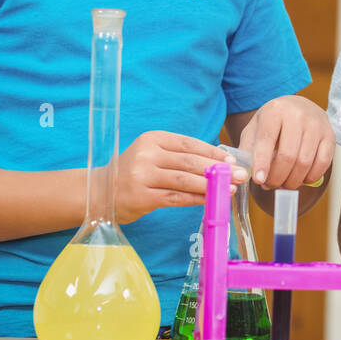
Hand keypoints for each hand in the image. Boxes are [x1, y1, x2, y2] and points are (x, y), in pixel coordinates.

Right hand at [113, 131, 247, 223]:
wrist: (99, 192)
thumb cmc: (133, 173)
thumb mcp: (152, 155)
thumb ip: (180, 156)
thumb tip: (220, 161)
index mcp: (152, 139)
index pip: (190, 144)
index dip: (214, 152)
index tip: (233, 160)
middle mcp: (147, 155)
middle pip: (190, 162)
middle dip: (219, 169)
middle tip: (241, 175)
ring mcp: (143, 176)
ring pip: (186, 180)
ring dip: (212, 185)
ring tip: (231, 188)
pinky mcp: (143, 197)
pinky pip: (177, 198)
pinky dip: (197, 199)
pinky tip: (212, 200)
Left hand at [240, 95, 334, 189]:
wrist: (299, 108)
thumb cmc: (273, 122)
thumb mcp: (255, 129)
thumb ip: (247, 150)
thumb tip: (245, 173)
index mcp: (274, 111)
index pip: (266, 141)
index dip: (262, 164)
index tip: (259, 181)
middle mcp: (297, 114)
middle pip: (288, 156)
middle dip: (277, 178)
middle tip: (270, 185)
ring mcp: (316, 124)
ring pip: (304, 162)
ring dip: (292, 181)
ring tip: (283, 183)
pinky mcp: (330, 135)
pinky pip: (322, 163)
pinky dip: (310, 177)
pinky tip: (301, 178)